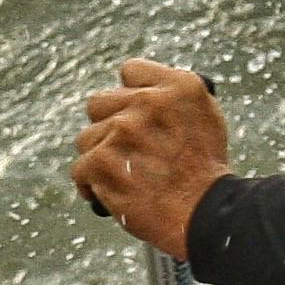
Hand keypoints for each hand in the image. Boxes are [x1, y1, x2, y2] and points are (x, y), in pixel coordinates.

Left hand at [72, 60, 227, 259]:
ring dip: (99, 157)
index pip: (130, 71)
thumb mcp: (204, 117)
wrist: (204, 213)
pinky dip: (91, 184)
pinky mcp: (101, 160)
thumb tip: (138, 92)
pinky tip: (111, 191)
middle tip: (128, 150)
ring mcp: (123, 130)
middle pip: (99, 103)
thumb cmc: (205, 171)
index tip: (136, 115)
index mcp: (178, 85)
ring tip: (125, 175)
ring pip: (86, 138)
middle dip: (108, 125)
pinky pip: (79, 168)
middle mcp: (148, 101)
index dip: (130, 95)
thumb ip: (170, 97)